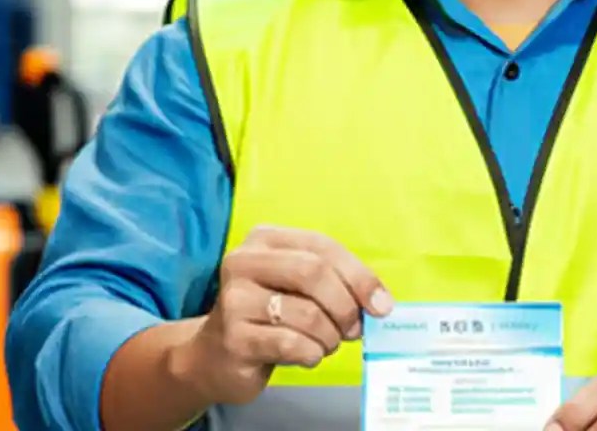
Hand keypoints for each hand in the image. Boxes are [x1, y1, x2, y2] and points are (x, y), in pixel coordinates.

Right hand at [176, 225, 393, 404]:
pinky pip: (293, 344)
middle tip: (353, 330)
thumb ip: (334, 283)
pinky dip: (312, 354)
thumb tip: (379, 302)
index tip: (382, 305)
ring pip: (308, 314)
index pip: (322, 246)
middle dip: (345, 306)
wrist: (214, 356)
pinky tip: (305, 355)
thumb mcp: (296, 288)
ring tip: (324, 344)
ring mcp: (234, 300)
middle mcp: (243, 261)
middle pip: (314, 273)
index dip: (359, 276)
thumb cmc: (267, 317)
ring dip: (330, 337)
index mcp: (264, 239)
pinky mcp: (235, 338)